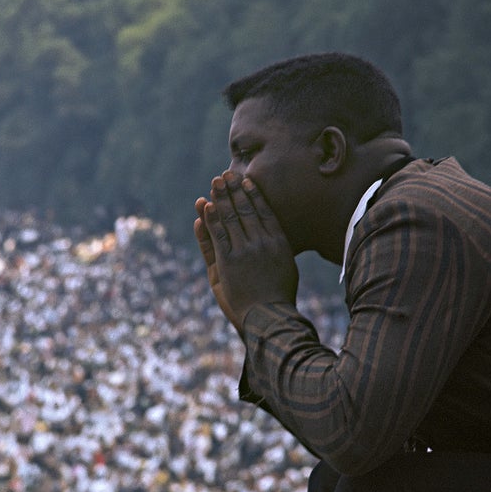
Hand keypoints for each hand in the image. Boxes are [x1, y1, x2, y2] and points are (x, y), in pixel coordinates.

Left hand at [193, 171, 297, 334]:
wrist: (270, 317)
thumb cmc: (279, 296)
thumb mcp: (285, 267)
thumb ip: (277, 247)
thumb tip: (273, 233)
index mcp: (279, 242)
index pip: (264, 211)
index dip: (253, 194)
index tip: (245, 180)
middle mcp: (263, 242)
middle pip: (246, 210)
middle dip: (234, 190)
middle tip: (225, 174)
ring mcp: (245, 251)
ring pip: (231, 218)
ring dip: (221, 198)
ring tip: (215, 182)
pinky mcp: (229, 262)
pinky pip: (218, 235)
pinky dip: (211, 219)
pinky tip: (206, 206)